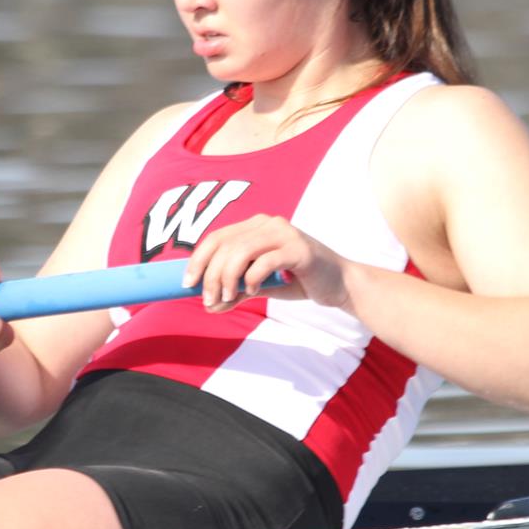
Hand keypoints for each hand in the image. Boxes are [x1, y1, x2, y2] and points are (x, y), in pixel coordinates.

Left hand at [182, 215, 350, 311]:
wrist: (340, 285)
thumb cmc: (299, 280)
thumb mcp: (261, 285)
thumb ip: (237, 290)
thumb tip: (210, 305)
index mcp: (255, 225)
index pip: (216, 237)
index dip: (197, 260)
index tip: (187, 284)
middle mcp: (267, 223)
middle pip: (224, 244)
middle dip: (210, 275)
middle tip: (209, 300)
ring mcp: (284, 233)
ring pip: (240, 251)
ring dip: (228, 278)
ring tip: (229, 298)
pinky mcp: (299, 248)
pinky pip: (264, 262)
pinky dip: (252, 278)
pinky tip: (255, 290)